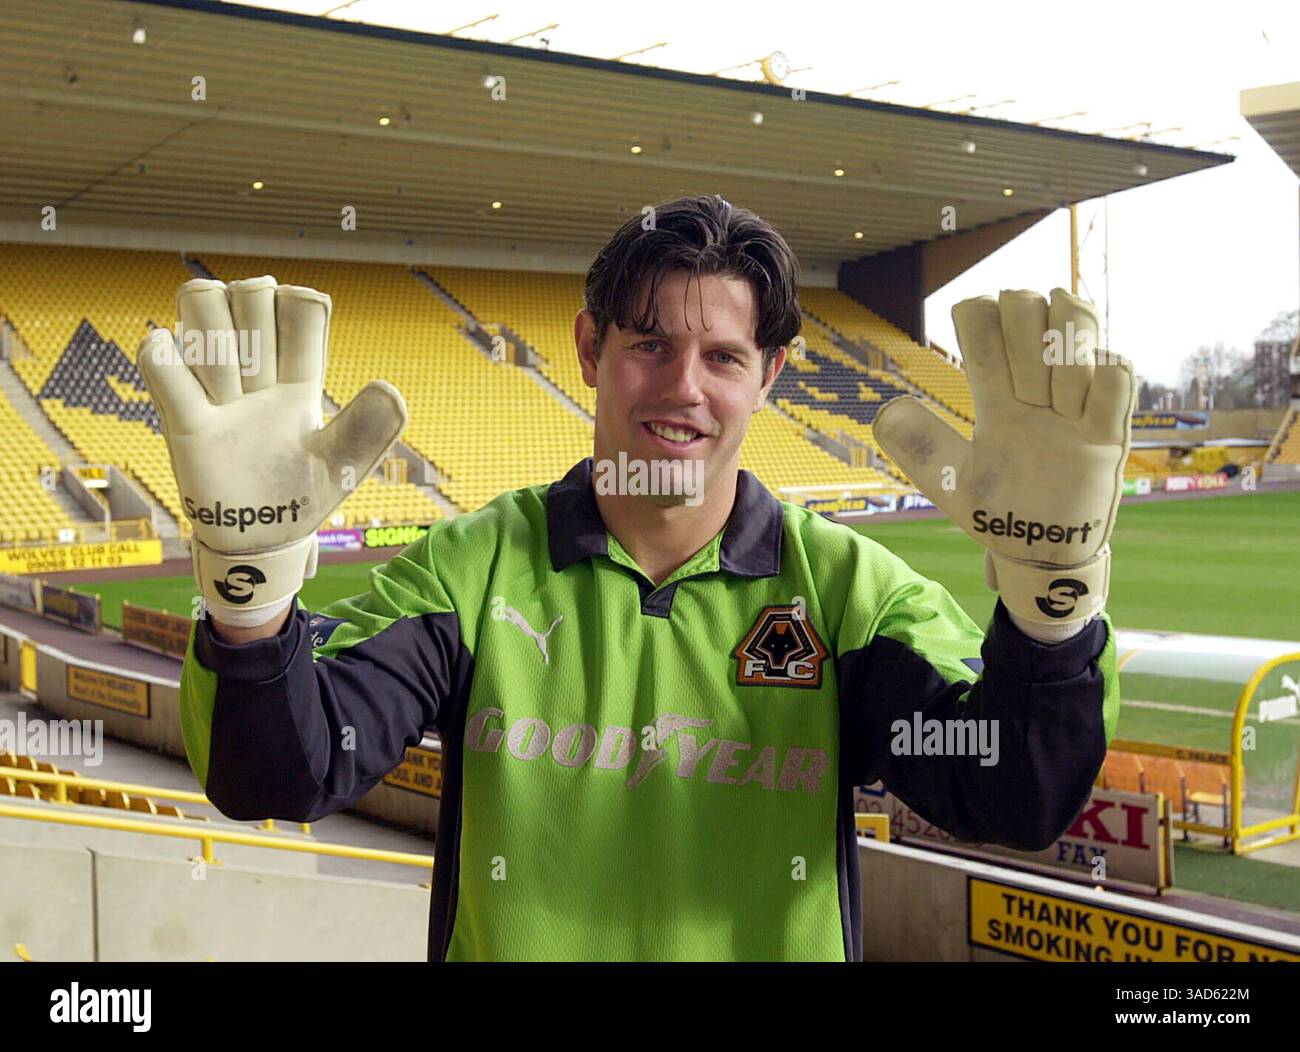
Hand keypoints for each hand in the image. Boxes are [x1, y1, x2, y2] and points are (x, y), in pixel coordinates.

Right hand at [137, 276, 406, 625]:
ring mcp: (217, 390)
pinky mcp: (183, 420)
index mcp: (302, 376)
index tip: (300, 362)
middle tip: (261, 379)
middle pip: (251, 294)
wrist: (261, 542)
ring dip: (212, 341)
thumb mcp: (343, 466)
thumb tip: (390, 388)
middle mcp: (258, 371)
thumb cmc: (305, 497)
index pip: (301, 307)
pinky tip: (167, 356)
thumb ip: (367, 429)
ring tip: (224, 392)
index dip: (300, 310)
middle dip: (256, 322)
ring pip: (202, 310)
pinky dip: (161, 355)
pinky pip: (160, 367)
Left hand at [874, 288, 1133, 627]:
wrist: (1041, 554)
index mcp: (993, 391)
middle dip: (1022, 336)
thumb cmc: (997, 513)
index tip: (982, 367)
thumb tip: (885, 408)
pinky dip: (1100, 381)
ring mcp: (1075, 399)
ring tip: (1059, 407)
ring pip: (1076, 321)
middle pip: (1029, 301)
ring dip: (1065, 358)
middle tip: (1025, 394)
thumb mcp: (949, 481)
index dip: (979, 319)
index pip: (982, 313)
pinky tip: (1087, 413)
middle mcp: (1034, 383)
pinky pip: (1117, 368)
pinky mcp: (1111, 425)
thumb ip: (919, 444)